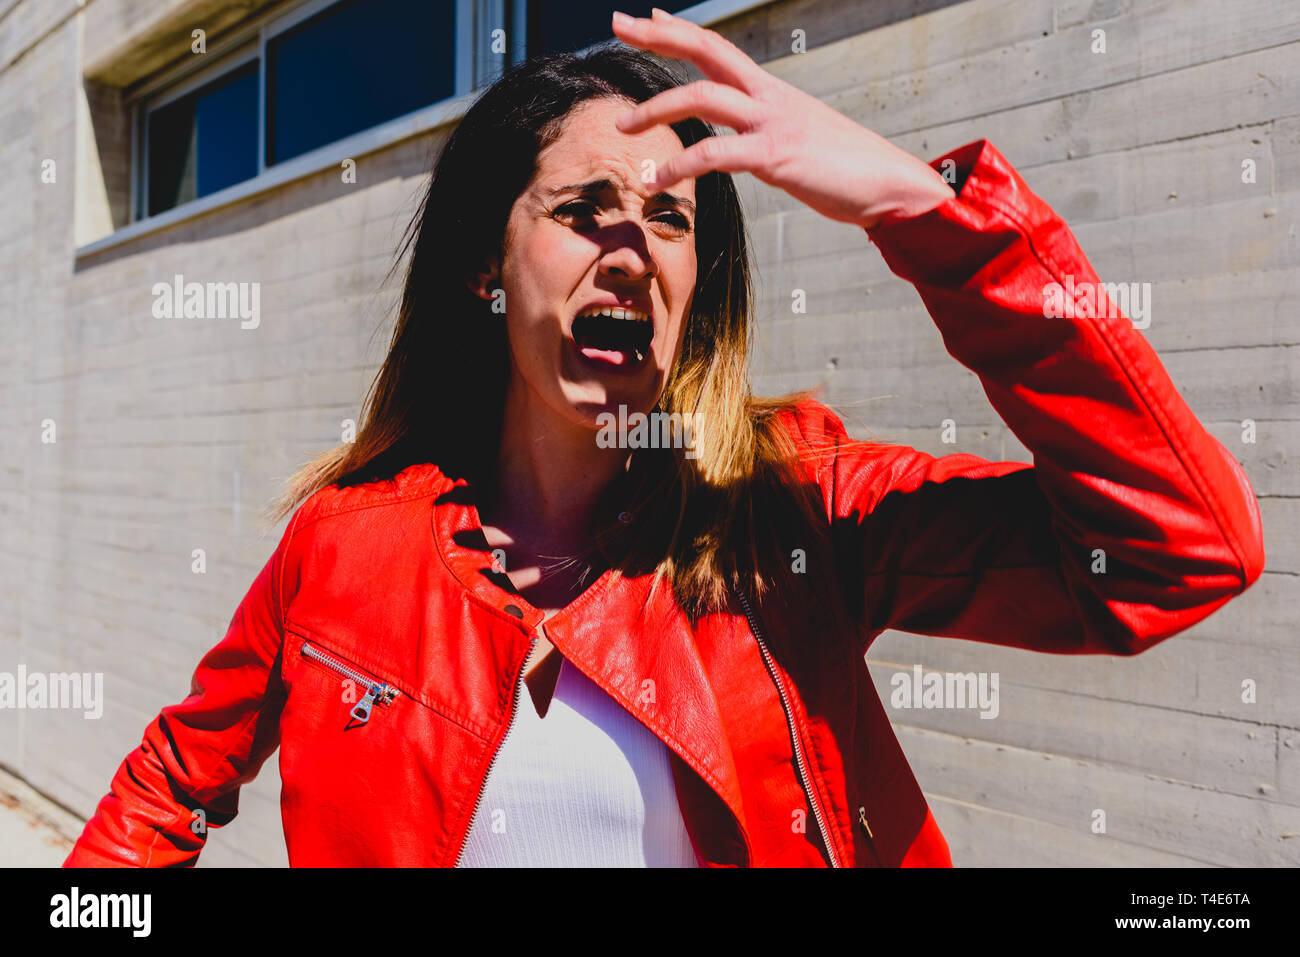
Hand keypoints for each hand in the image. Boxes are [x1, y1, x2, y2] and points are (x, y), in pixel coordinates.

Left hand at [611, 8, 954, 229]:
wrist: (890, 185)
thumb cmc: (845, 168)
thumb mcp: (801, 138)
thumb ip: (768, 133)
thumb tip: (746, 142)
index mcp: (772, 92)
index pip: (720, 48)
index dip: (682, 31)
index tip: (649, 17)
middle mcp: (769, 97)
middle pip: (707, 51)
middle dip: (659, 36)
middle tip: (618, 24)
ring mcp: (772, 123)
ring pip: (702, 97)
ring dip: (655, 109)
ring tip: (621, 125)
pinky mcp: (775, 156)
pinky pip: (716, 154)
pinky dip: (680, 166)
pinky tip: (656, 180)